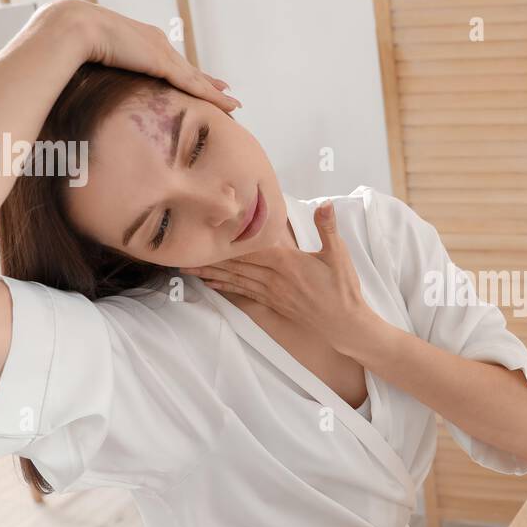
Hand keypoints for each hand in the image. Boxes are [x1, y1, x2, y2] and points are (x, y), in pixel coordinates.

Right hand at [37, 0, 238, 112]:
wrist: (71, 27)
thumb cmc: (68, 43)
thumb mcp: (87, 58)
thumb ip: (94, 69)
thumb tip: (79, 86)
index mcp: (138, 39)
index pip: (167, 60)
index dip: (182, 72)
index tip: (196, 80)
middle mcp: (154, 43)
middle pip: (186, 68)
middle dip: (205, 81)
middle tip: (224, 91)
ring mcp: (160, 52)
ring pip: (195, 78)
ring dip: (215, 92)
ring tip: (232, 103)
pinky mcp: (162, 63)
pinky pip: (194, 85)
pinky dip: (213, 96)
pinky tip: (228, 104)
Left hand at [183, 202, 384, 357]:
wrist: (344, 323)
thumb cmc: (343, 288)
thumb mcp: (339, 254)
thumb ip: (327, 227)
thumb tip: (325, 204)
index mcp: (288, 263)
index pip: (252, 248)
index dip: (229, 240)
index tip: (208, 232)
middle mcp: (275, 278)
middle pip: (237, 264)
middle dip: (210, 258)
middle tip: (182, 253)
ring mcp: (272, 292)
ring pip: (236, 280)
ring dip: (211, 273)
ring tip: (188, 269)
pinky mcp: (274, 303)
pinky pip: (244, 293)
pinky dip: (226, 288)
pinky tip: (212, 285)